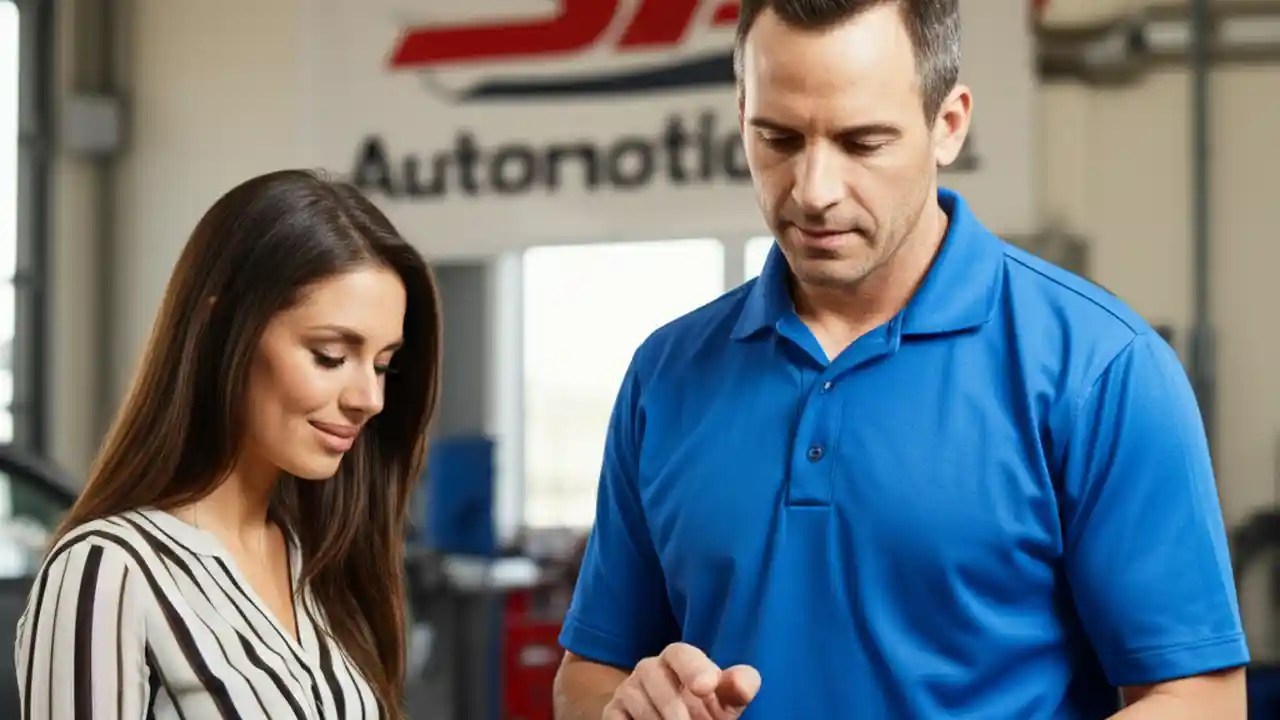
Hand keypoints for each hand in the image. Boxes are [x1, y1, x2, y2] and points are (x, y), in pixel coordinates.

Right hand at [602, 642, 761, 719]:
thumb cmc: (703, 708)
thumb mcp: (725, 700)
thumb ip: (738, 687)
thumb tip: (741, 684)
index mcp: (677, 658)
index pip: (680, 653)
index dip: (693, 668)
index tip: (706, 687)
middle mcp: (648, 668)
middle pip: (658, 681)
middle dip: (678, 711)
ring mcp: (627, 690)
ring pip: (640, 705)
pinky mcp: (611, 712)